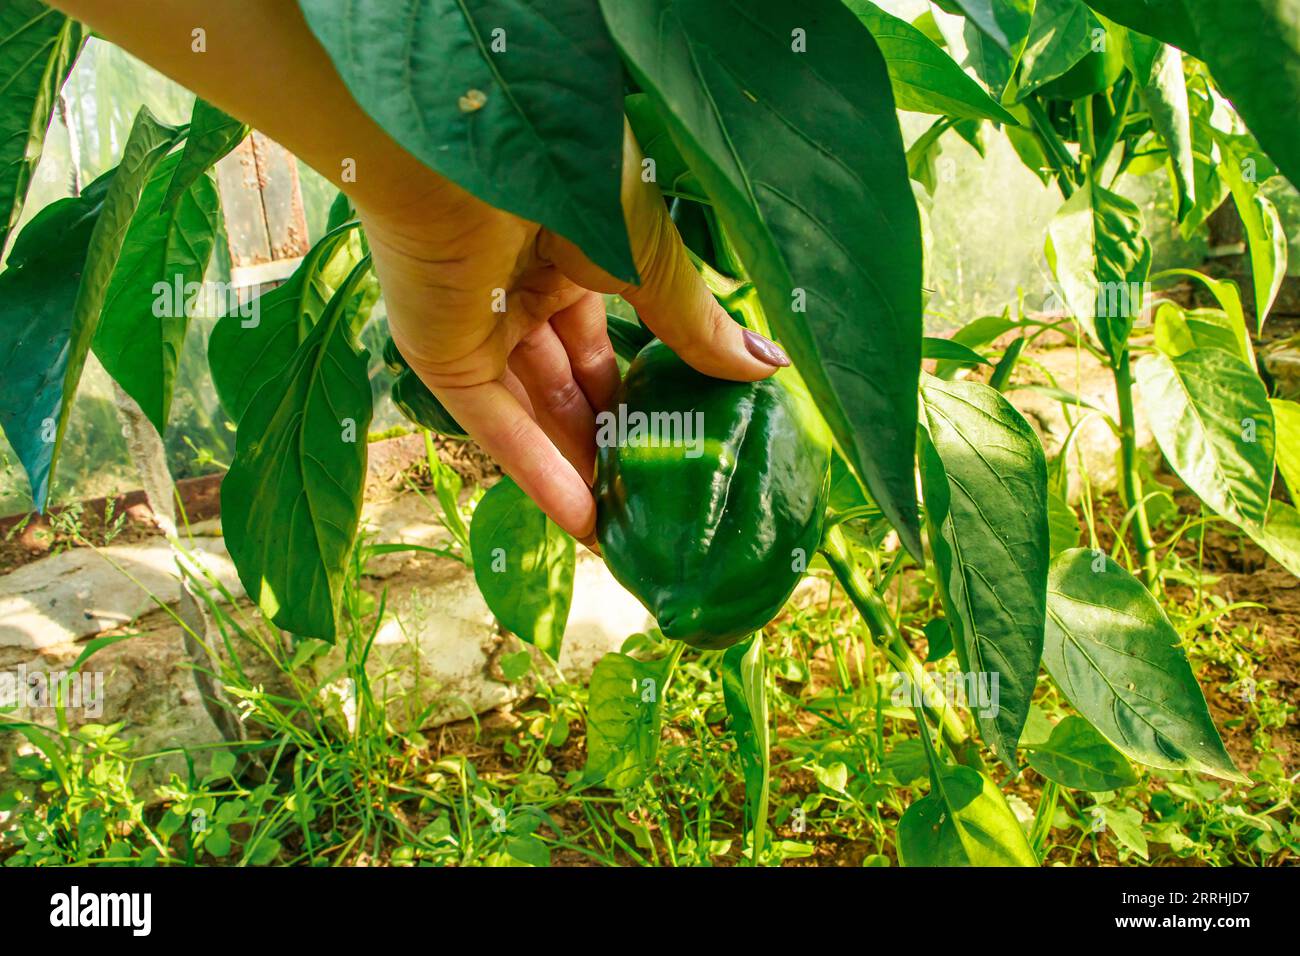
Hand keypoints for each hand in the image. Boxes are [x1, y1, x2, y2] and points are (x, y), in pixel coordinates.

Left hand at [357, 126, 789, 542]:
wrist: (475, 153)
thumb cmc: (572, 184)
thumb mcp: (652, 263)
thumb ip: (699, 325)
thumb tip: (770, 367)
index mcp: (575, 253)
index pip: (609, 341)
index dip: (643, 393)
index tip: (681, 443)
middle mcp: (524, 291)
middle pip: (573, 384)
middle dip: (612, 441)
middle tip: (653, 502)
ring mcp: (480, 326)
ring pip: (537, 413)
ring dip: (580, 471)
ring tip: (625, 532)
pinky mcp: (440, 356)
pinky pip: (496, 425)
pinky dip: (538, 473)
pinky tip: (584, 522)